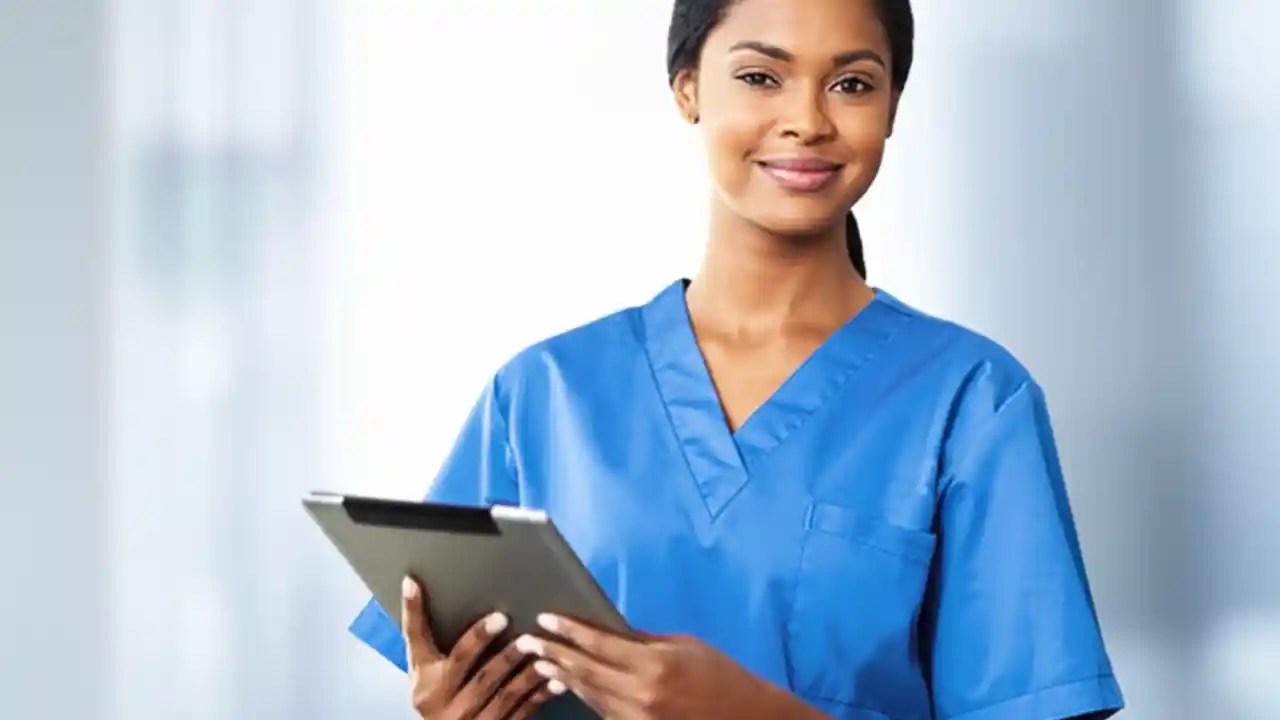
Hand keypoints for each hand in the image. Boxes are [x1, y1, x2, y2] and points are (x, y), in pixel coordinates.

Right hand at [401, 576, 566, 718]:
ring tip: (542, 650)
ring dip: (527, 674)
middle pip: (482, 677)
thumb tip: (411, 582)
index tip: (499, 616)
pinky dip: (539, 695)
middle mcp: (448, 707)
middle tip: (524, 632)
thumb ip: (417, 629)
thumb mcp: (420, 664)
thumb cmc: (431, 690)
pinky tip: (555, 680)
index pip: (453, 656)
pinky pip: (521, 713)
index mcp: (429, 686)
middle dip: (505, 655)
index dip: (475, 636)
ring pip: (506, 696)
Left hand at [513, 614, 826, 719]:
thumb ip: (642, 641)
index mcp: (654, 664)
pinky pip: (602, 711)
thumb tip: (607, 630)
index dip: (569, 630)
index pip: (600, 643)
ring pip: (589, 693)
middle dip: (554, 653)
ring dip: (562, 675)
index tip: (546, 617)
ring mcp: (637, 717)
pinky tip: (567, 683)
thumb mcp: (682, 645)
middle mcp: (641, 693)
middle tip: (528, 640)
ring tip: (539, 660)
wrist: (743, 717)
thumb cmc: (718, 673)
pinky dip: (583, 694)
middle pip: (586, 670)